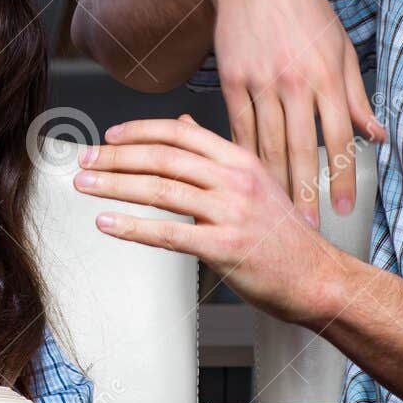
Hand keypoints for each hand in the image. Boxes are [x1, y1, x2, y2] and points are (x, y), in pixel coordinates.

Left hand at [73, 114, 348, 327]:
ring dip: (115, 186)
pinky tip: (108, 224)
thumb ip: (217, 153)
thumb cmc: (284, 235)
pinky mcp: (225, 246)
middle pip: (163, 158)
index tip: (110, 136)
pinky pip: (169, 234)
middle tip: (85, 160)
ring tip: (86, 187)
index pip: (179, 133)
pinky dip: (133, 227)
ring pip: (160, 190)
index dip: (139, 131)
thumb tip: (186, 125)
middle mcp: (235, 179)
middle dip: (116, 157)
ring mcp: (231, 212)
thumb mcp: (256, 180)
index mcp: (240, 159)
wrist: (317, 277)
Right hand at [208, 0, 383, 226]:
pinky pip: (237, 127)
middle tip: (310, 225)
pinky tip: (247, 178)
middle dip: (307, 193)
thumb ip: (356, 94)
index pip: (339, 138)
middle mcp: (293, 81)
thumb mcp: (340, 45)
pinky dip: (243, 156)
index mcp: (325, 74)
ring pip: (266, 145)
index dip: (342, 177)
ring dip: (274, 184)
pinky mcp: (231, 81)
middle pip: (300, 150)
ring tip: (279, 212)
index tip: (344, 206)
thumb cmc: (303, 9)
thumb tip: (376, 134)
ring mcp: (259, 82)